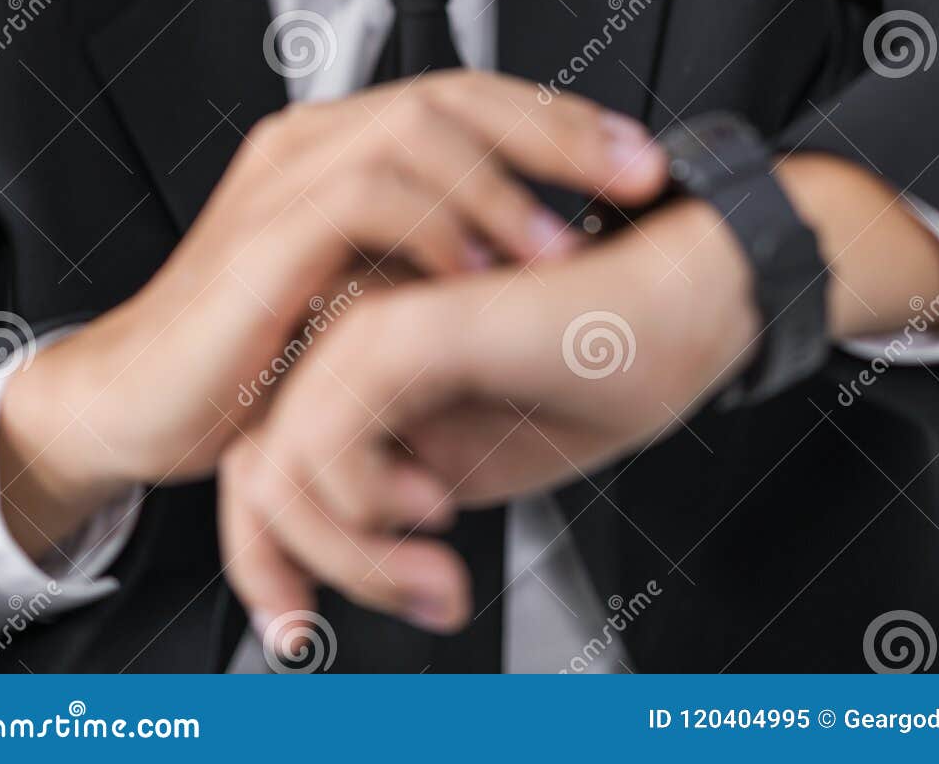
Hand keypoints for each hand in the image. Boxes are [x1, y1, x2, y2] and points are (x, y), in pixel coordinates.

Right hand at [0, 70, 665, 558]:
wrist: (139, 401)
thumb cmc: (255, 351)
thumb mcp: (365, 287)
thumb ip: (430, 252)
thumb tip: (548, 243)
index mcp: (339, 145)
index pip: (465, 97)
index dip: (560, 121)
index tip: (640, 158)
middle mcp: (311, 144)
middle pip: (451, 95)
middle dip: (557, 133)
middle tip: (635, 176)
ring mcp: (280, 183)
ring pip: (411, 132)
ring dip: (503, 187)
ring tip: (563, 246)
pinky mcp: (258, 241)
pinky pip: (358, 202)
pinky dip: (429, 229)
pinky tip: (477, 273)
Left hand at [219, 194, 759, 631]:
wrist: (684, 307)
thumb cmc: (595, 373)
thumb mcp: (464, 469)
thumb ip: (378, 501)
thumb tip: (311, 563)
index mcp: (356, 355)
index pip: (262, 461)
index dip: (266, 557)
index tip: (297, 630)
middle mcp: (349, 326)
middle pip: (255, 465)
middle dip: (300, 568)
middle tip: (374, 613)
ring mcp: (374, 314)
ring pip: (282, 460)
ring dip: (351, 554)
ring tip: (435, 578)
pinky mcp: (410, 321)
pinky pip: (327, 436)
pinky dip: (367, 507)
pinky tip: (440, 509)